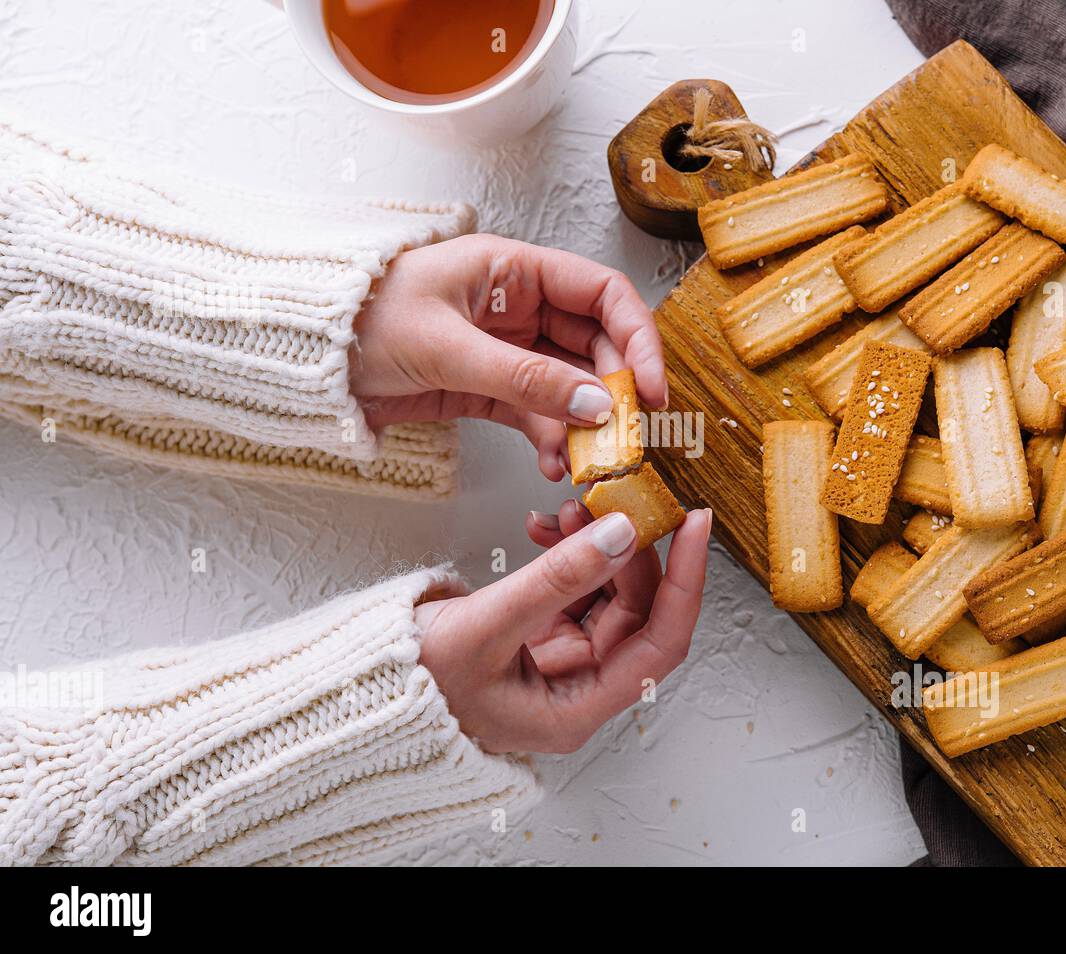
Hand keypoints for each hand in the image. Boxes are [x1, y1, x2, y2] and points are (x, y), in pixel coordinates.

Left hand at [351, 234, 667, 480]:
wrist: (306, 362)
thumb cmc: (362, 324)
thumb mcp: (447, 347)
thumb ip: (525, 378)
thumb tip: (597, 404)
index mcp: (514, 270)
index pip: (601, 294)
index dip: (636, 337)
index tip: (651, 388)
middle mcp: (520, 305)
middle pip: (595, 345)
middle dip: (615, 392)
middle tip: (624, 438)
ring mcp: (507, 350)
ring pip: (571, 386)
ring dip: (585, 425)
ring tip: (587, 462)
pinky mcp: (490, 389)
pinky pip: (539, 414)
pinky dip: (552, 440)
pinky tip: (552, 465)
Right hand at [416, 503, 710, 752]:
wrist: (360, 687)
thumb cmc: (411, 683)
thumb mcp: (487, 625)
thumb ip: (557, 578)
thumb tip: (622, 534)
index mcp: (576, 709)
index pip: (659, 644)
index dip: (684, 584)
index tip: (695, 527)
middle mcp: (578, 689)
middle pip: (637, 612)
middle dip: (628, 551)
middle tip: (613, 501)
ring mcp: (561, 663)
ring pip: (609, 593)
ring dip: (596, 547)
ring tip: (569, 511)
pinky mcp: (541, 637)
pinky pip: (576, 587)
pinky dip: (568, 554)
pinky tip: (545, 528)